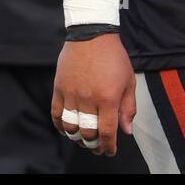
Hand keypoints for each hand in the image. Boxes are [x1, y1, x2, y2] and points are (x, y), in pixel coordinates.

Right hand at [51, 33, 135, 156]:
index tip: (109, 151)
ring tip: (83, 138)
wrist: (92, 34)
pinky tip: (66, 128)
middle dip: (93, 145)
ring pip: (70, 127)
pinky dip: (60, 125)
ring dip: (77, 137)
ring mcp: (71, 93)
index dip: (108, 147)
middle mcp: (88, 98)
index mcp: (108, 98)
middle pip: (87, 133)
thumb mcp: (129, 81)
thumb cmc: (113, 56)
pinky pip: (56, 113)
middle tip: (97, 146)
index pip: (107, 132)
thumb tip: (126, 130)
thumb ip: (128, 107)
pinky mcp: (59, 88)